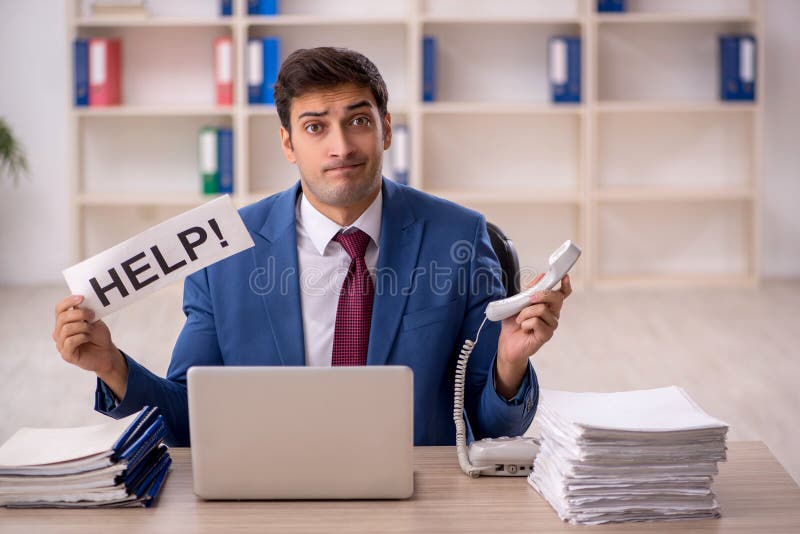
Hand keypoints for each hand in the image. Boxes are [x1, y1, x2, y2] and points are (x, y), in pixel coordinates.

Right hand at [52, 295, 127, 397]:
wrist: (107, 353)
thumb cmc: (99, 337)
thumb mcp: (94, 320)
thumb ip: (85, 312)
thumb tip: (79, 301)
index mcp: (64, 322)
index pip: (59, 309)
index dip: (68, 302)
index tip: (81, 298)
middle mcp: (59, 333)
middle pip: (62, 318)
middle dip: (79, 314)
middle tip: (92, 315)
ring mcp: (61, 344)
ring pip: (66, 329)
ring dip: (83, 327)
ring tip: (91, 330)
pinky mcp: (66, 355)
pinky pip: (70, 341)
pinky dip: (82, 337)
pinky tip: (88, 338)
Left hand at [495, 274, 572, 398]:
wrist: (507, 342)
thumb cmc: (513, 323)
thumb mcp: (518, 302)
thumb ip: (529, 290)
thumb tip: (541, 276)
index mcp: (548, 305)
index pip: (562, 294)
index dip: (565, 285)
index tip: (564, 277)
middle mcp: (553, 314)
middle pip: (556, 298)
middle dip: (542, 294)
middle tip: (529, 299)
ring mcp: (551, 325)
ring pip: (542, 309)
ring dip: (526, 313)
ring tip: (520, 320)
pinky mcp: (546, 335)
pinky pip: (536, 322)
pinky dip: (526, 323)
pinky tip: (524, 328)